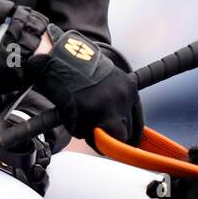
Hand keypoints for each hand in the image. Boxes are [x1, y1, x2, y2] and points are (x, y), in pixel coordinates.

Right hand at [26, 25, 143, 150]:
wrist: (59, 56)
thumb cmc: (78, 69)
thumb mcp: (107, 81)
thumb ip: (116, 102)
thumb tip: (119, 132)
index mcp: (129, 89)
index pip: (138, 125)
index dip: (127, 137)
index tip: (120, 142)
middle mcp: (123, 98)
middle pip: (126, 135)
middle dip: (112, 138)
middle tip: (96, 132)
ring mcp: (108, 106)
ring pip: (109, 139)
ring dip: (96, 137)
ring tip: (81, 121)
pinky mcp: (90, 112)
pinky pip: (87, 134)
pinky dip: (80, 131)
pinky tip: (72, 116)